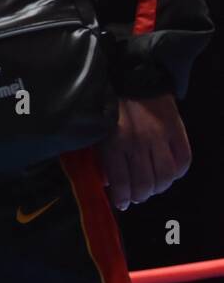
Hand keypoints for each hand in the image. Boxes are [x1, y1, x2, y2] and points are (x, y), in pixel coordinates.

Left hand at [99, 94, 191, 210]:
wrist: (135, 79)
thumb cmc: (112, 106)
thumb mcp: (100, 131)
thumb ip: (104, 157)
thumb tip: (111, 183)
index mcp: (114, 143)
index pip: (121, 181)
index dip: (122, 198)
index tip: (122, 204)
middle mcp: (138, 143)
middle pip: (144, 183)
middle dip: (140, 196)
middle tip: (137, 197)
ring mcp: (159, 137)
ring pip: (165, 176)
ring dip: (159, 187)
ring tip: (153, 188)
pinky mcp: (176, 130)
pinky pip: (183, 159)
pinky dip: (178, 172)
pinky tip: (170, 173)